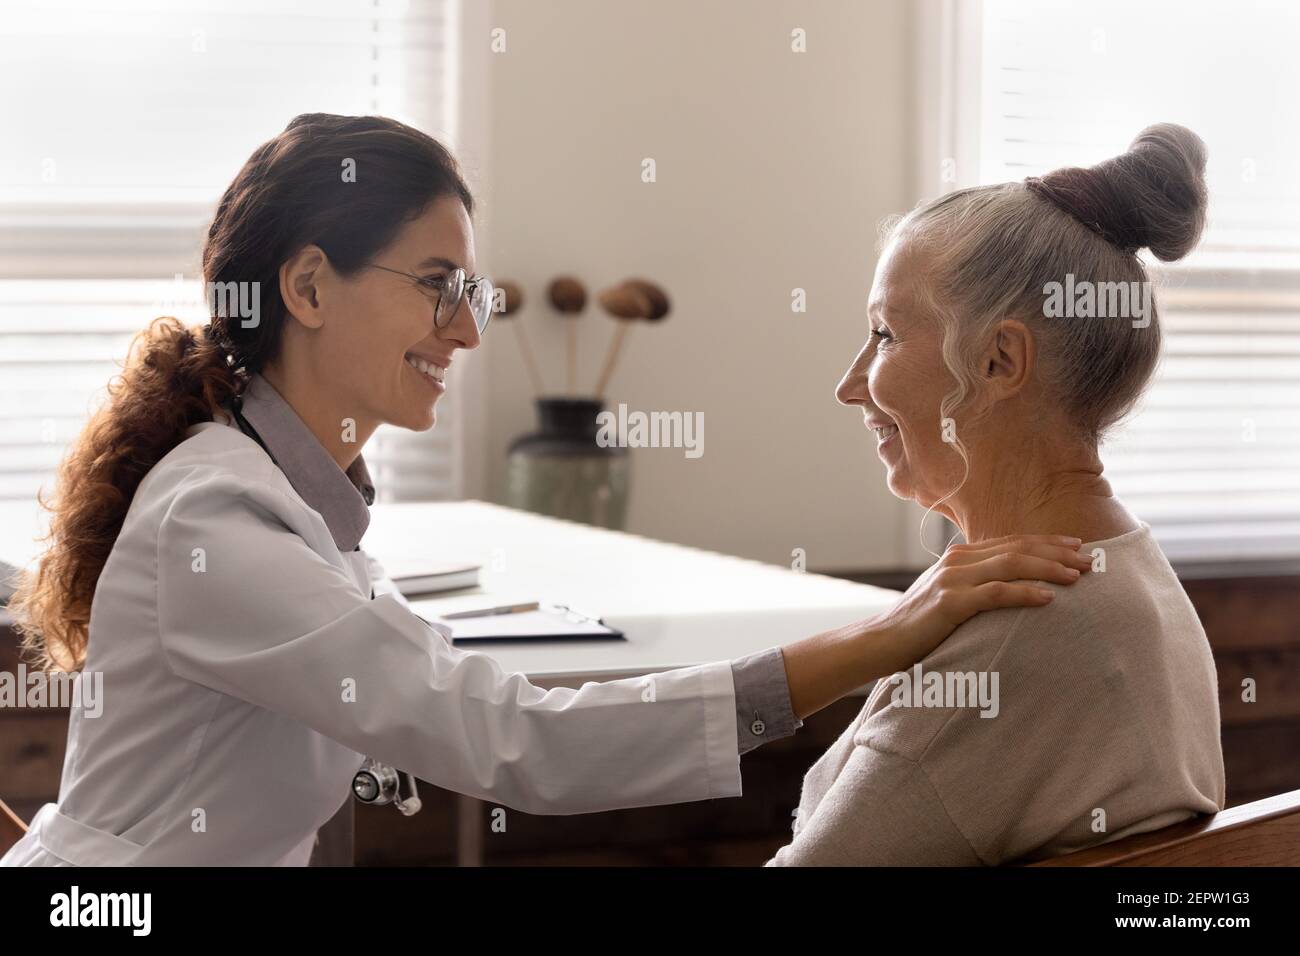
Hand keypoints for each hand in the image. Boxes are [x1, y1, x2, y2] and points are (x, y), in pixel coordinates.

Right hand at [876, 534, 1091, 668]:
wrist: (880, 641)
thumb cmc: (917, 627)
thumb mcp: (948, 597)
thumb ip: (974, 587)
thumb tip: (1010, 591)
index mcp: (959, 556)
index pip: (1012, 542)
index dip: (1047, 542)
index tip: (1077, 547)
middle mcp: (957, 560)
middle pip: (1017, 548)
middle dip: (1057, 553)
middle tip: (1090, 561)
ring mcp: (952, 579)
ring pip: (1011, 565)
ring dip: (1048, 569)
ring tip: (1076, 577)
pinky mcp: (949, 603)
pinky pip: (995, 593)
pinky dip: (1024, 593)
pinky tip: (1048, 598)